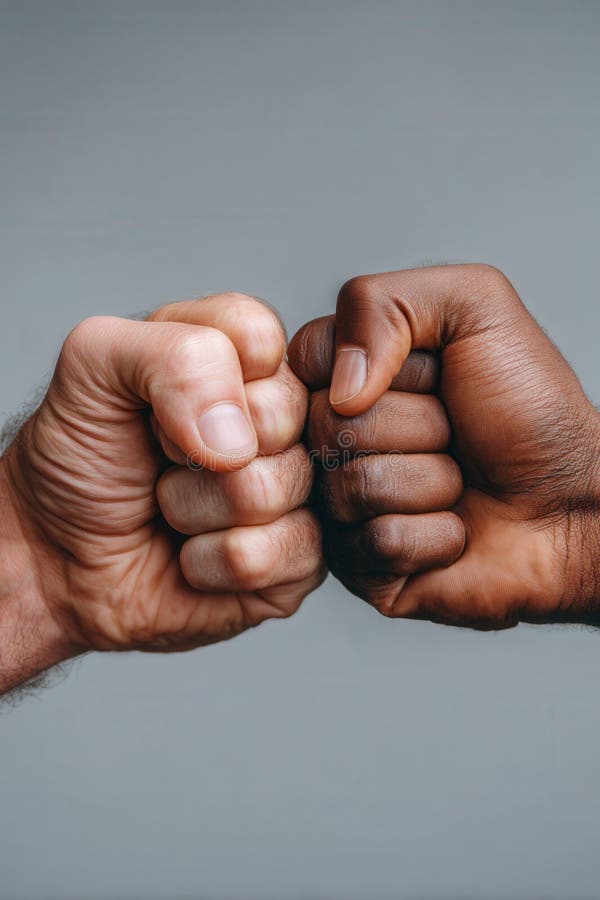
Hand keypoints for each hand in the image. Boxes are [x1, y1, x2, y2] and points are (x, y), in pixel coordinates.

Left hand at [1, 293, 323, 691]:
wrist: (56, 562)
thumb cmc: (77, 462)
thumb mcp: (91, 370)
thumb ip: (169, 355)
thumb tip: (236, 435)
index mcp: (235, 357)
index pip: (260, 337)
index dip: (204, 379)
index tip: (155, 407)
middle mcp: (273, 417)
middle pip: (282, 413)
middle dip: (199, 450)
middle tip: (164, 460)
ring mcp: (292, 486)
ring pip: (276, 487)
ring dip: (197, 510)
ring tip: (171, 511)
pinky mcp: (297, 554)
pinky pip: (287, 549)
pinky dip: (216, 561)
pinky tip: (194, 556)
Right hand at [289, 265, 599, 628]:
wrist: (577, 504)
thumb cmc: (532, 411)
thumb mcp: (474, 308)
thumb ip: (380, 302)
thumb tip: (335, 385)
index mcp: (348, 376)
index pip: (307, 358)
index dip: (378, 366)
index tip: (433, 374)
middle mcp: (335, 440)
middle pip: (327, 425)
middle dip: (418, 425)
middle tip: (456, 434)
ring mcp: (343, 505)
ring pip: (351, 488)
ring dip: (431, 483)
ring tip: (461, 482)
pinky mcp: (362, 566)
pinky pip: (376, 544)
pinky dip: (436, 535)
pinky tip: (457, 529)